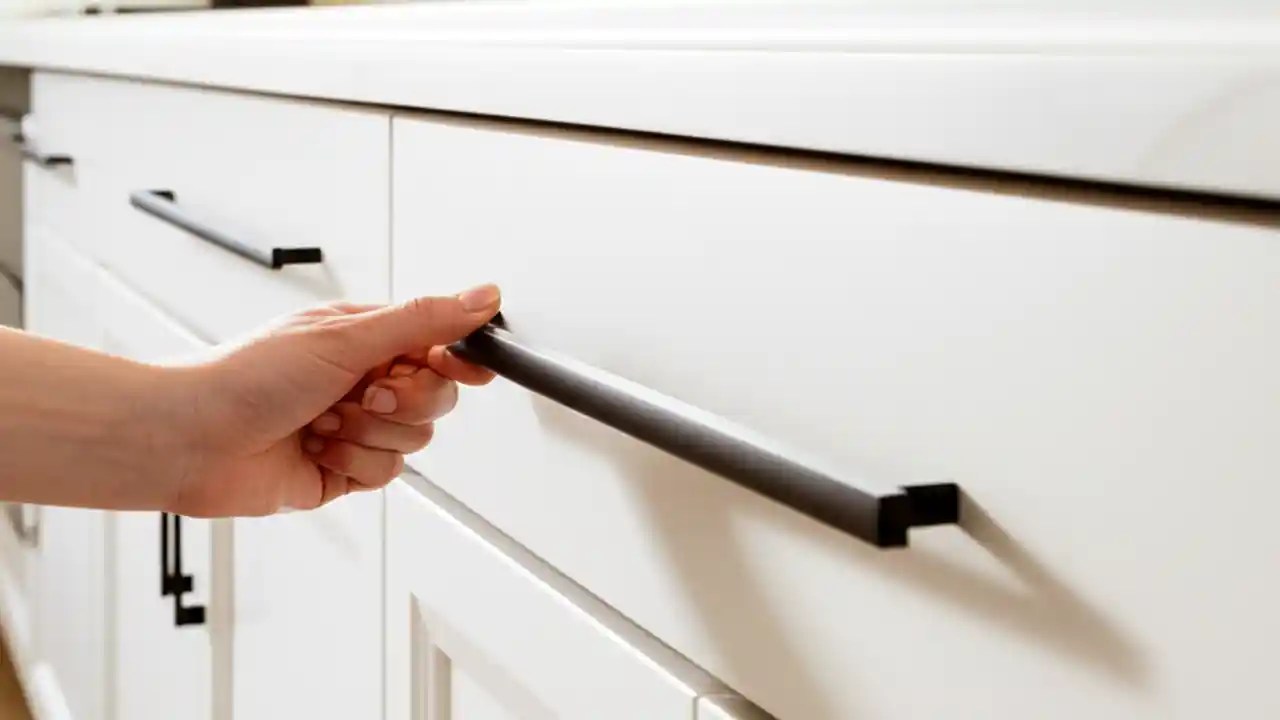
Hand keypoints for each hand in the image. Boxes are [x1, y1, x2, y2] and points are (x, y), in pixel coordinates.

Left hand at [165, 285, 500, 516]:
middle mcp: (363, 380)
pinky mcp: (343, 470)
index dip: (456, 359)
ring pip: (414, 439)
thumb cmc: (246, 376)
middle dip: (405, 401)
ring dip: (369, 432)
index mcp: (366, 337)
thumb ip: (423, 320)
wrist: (190, 440)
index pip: (439, 344)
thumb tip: (482, 296)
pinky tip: (316, 449)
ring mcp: (355, 427)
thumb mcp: (345, 336)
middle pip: (436, 397)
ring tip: (324, 421)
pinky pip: (386, 472)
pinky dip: (353, 462)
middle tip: (366, 393)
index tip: (463, 368)